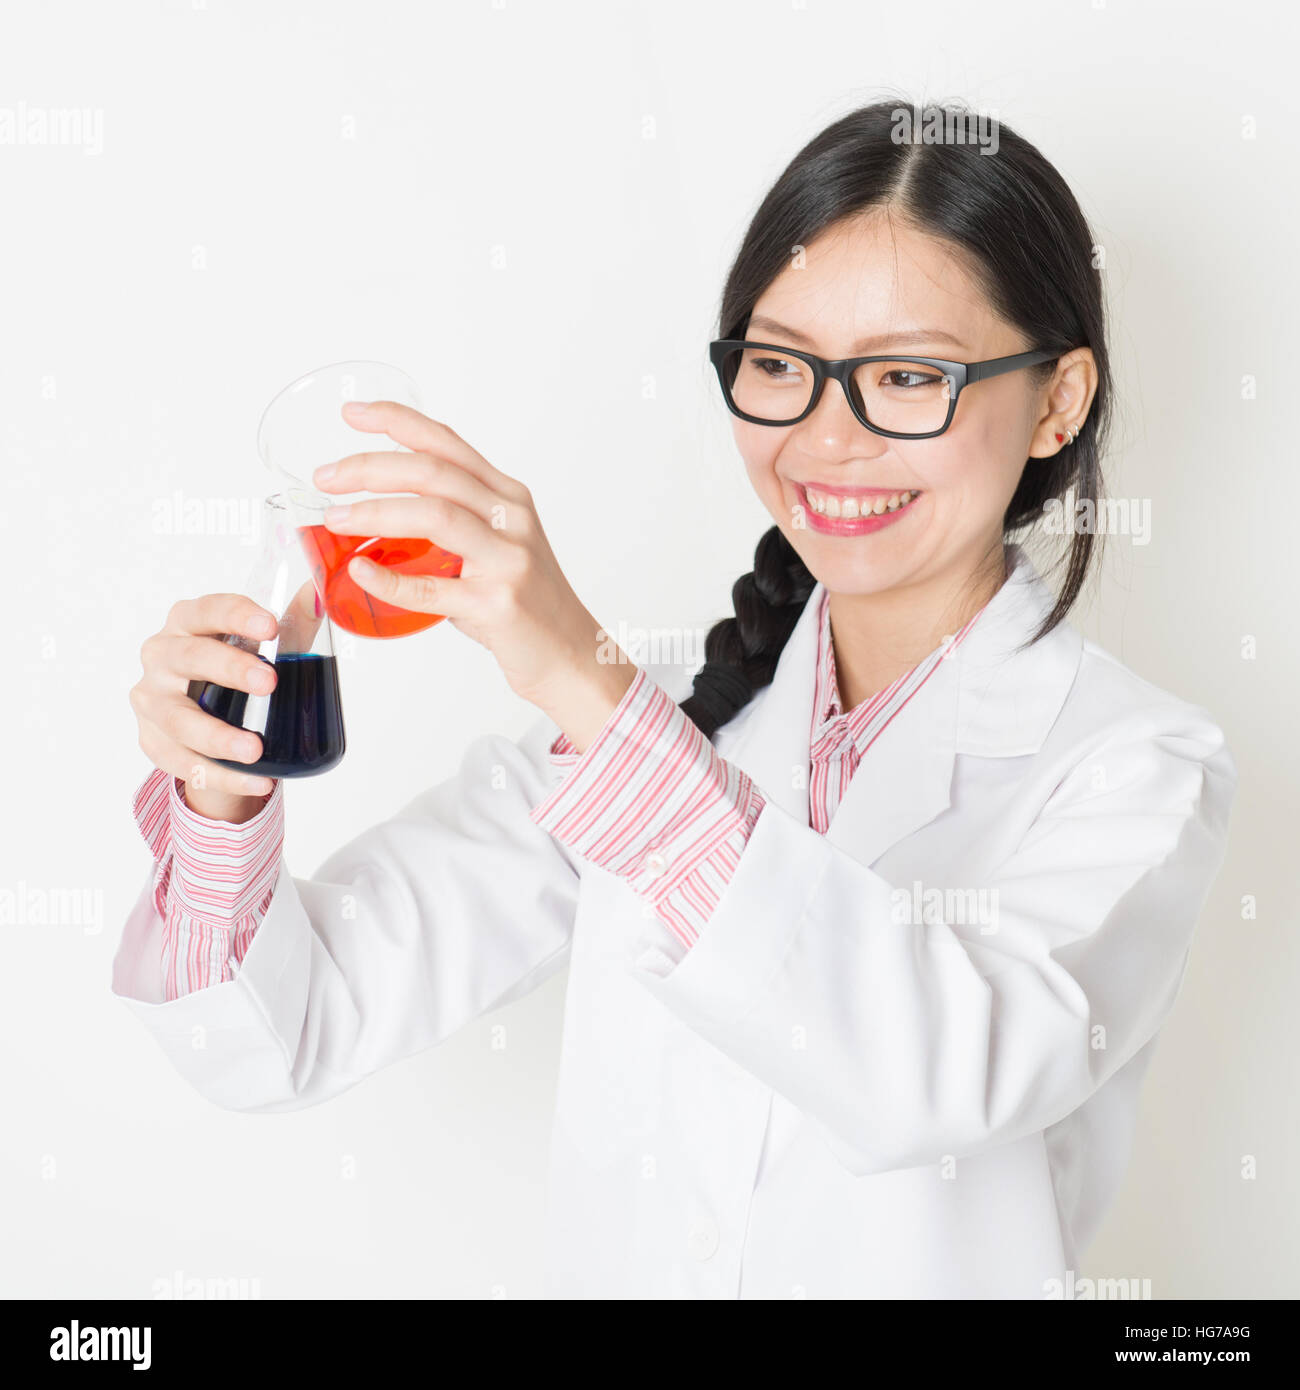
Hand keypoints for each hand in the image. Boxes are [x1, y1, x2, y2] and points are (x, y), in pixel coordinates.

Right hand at [130, 594, 280, 822]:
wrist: (208, 719)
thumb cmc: (232, 669)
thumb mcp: (262, 648)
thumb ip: (293, 624)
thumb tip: (322, 595)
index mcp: (186, 623)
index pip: (206, 610)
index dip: (236, 615)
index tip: (271, 626)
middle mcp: (161, 656)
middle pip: (188, 658)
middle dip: (228, 669)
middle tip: (269, 683)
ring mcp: (151, 701)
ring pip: (177, 719)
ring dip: (217, 736)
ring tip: (255, 750)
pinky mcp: (152, 741)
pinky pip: (182, 764)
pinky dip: (221, 777)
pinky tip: (257, 781)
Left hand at [314, 401, 635, 746]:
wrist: (570, 655)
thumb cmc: (526, 604)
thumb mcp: (497, 548)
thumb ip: (454, 526)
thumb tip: (380, 520)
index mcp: (508, 498)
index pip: (447, 445)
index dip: (397, 421)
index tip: (353, 413)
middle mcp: (511, 519)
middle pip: (433, 473)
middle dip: (370, 467)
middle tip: (327, 477)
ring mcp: (508, 560)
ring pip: (434, 517)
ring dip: (375, 512)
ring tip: (335, 518)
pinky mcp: (497, 603)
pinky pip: (431, 588)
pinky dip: (389, 580)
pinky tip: (361, 571)